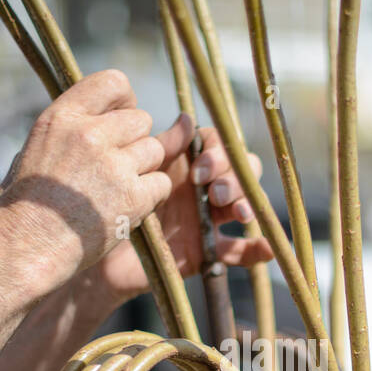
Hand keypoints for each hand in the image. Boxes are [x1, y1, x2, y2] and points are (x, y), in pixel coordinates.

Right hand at [0, 70, 175, 288]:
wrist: (23, 250)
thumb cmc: (23, 208)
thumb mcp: (34, 150)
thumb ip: (70, 129)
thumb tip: (104, 116)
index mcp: (61, 117)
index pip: (113, 82)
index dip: (126, 101)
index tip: (122, 118)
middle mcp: (89, 134)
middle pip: (141, 120)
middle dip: (135, 142)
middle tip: (116, 168)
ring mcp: (113, 165)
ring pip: (155, 151)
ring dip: (144, 170)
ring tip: (116, 191)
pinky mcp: (132, 197)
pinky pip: (161, 183)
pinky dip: (150, 197)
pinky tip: (125, 209)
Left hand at [92, 116, 272, 302]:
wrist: (102, 250)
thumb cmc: (119, 204)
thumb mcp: (142, 174)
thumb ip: (165, 148)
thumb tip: (187, 119)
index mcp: (189, 164)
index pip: (220, 147)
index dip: (218, 153)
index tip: (200, 168)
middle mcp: (205, 189)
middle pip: (240, 173)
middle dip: (233, 179)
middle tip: (214, 192)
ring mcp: (210, 220)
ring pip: (244, 205)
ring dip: (246, 204)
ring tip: (236, 213)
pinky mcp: (209, 251)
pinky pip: (238, 251)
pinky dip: (256, 250)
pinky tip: (268, 249)